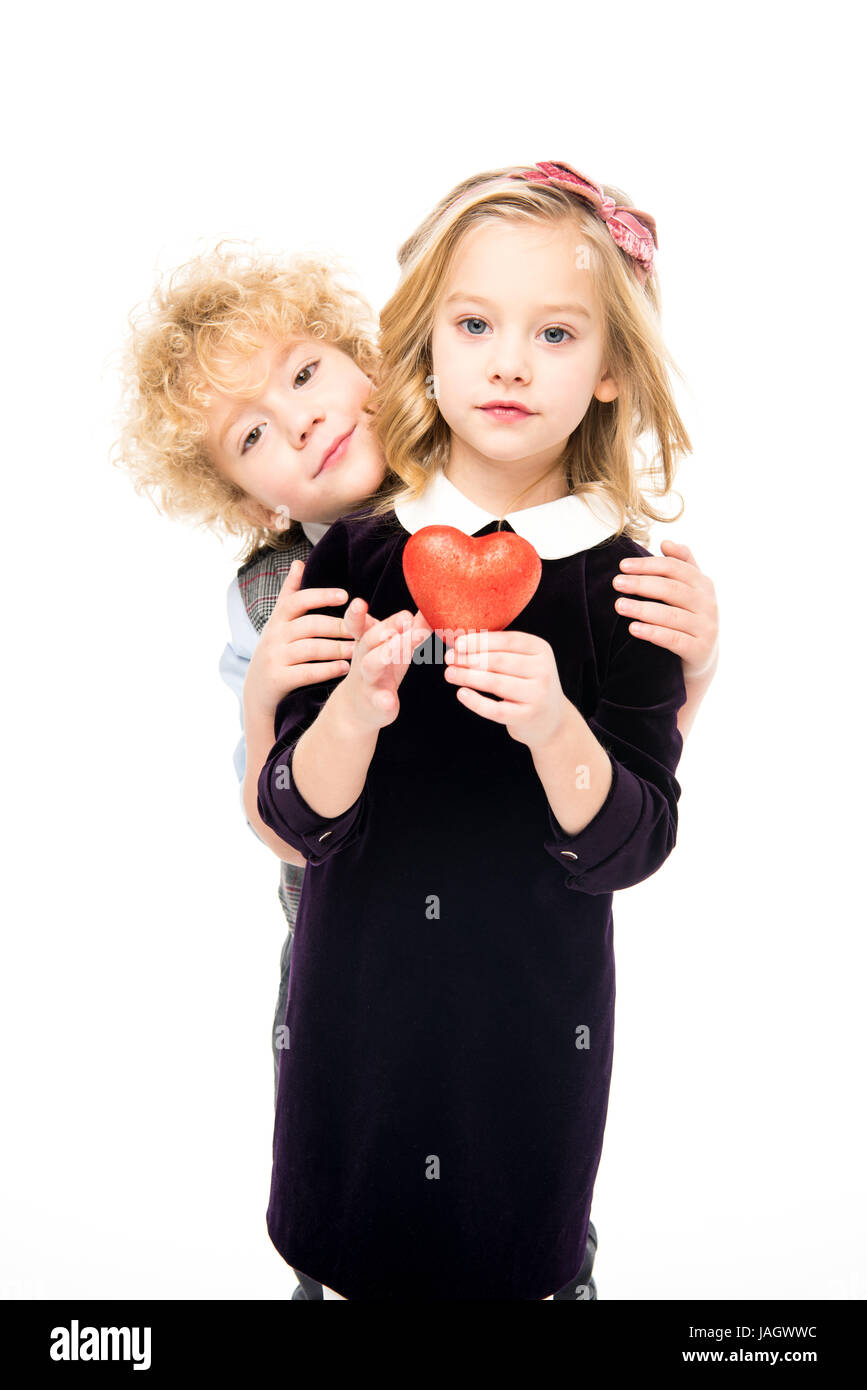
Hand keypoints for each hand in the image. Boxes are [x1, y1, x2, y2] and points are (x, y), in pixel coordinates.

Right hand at [242, 559, 355, 716]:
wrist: (256, 693)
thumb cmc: (275, 652)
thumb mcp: (277, 622)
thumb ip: (290, 594)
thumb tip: (298, 562)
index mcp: (276, 620)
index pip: (297, 601)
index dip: (321, 596)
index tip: (345, 595)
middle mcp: (273, 636)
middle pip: (310, 625)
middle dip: (338, 627)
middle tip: (361, 630)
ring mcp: (273, 658)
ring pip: (311, 649)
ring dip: (338, 649)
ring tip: (358, 650)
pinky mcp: (277, 679)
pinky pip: (307, 672)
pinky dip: (328, 670)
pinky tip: (345, 669)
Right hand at [337, 598, 430, 732]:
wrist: (358, 707)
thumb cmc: (381, 668)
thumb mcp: (396, 647)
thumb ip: (413, 628)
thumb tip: (431, 607)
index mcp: (367, 641)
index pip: (358, 624)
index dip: (356, 614)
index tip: (359, 603)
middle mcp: (364, 657)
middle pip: (369, 639)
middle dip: (387, 627)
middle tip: (406, 618)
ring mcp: (368, 679)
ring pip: (372, 664)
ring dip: (386, 653)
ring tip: (403, 647)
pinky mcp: (375, 702)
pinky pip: (378, 700)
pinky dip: (383, 700)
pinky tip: (390, 701)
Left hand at [443, 630, 570, 749]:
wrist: (551, 719)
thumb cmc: (528, 684)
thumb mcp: (524, 660)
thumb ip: (499, 649)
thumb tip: (461, 641)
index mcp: (540, 650)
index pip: (508, 640)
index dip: (480, 641)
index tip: (458, 643)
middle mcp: (543, 670)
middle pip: (499, 661)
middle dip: (470, 658)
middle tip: (449, 658)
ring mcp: (537, 695)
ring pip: (496, 683)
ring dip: (468, 677)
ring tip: (450, 673)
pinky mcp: (527, 716)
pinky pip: (495, 709)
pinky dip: (476, 701)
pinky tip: (461, 693)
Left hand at [612, 540, 718, 681]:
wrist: (704, 657)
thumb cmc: (690, 617)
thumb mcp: (691, 590)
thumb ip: (681, 564)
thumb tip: (666, 542)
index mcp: (704, 585)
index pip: (676, 568)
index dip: (649, 565)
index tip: (623, 565)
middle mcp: (708, 604)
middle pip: (673, 589)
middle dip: (642, 584)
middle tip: (617, 582)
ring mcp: (706, 628)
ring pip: (672, 615)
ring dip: (643, 609)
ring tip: (619, 605)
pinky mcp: (700, 650)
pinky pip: (674, 640)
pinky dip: (653, 632)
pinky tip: (633, 628)